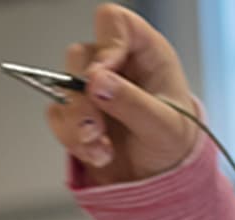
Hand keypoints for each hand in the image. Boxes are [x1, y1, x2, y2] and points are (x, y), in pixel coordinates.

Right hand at [44, 4, 200, 185]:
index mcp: (145, 52)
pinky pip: (58, 116)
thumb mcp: (164, 126)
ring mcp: (94, 89)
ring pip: (63, 88)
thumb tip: (97, 82)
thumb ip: (132, 102)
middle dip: (82, 97)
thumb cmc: (176, 143)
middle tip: (95, 127)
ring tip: (102, 149)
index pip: (114, 24)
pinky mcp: (78, 113)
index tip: (101, 77)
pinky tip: (97, 153)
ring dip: (77, 124)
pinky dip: (71, 140)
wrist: (163, 180)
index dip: (104, 46)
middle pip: (80, 57)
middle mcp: (117, 65)